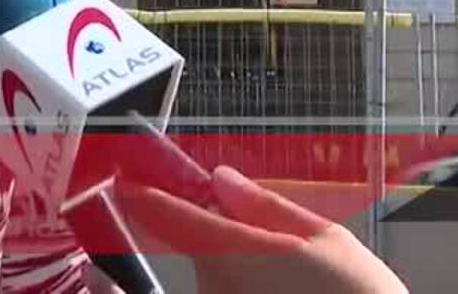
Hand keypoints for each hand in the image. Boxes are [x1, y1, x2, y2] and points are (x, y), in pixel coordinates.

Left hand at [116, 165, 406, 293]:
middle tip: (281, 252)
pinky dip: (248, 293)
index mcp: (231, 252)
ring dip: (241, 277)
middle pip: (198, 249)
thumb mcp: (326, 239)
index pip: (165, 214)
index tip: (131, 176)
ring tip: (296, 286)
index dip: (144, 191)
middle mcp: (212, 287)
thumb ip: (266, 207)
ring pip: (216, 280)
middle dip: (226, 242)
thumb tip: (221, 180)